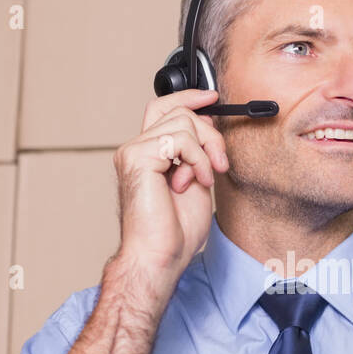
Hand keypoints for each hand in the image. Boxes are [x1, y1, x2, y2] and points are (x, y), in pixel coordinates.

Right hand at [112, 88, 229, 289]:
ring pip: (183, 122)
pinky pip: (180, 138)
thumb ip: (198, 151)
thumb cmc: (175, 232)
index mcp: (148, 154)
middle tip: (219, 163)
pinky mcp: (137, 158)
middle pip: (179, 111)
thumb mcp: (196, 180)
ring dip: (205, 150)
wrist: (160, 256)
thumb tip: (207, 120)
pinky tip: (195, 181)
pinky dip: (196, 159)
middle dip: (210, 132)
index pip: (163, 108)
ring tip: (203, 178)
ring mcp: (134, 152)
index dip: (188, 97)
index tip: (213, 97)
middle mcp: (136, 148)